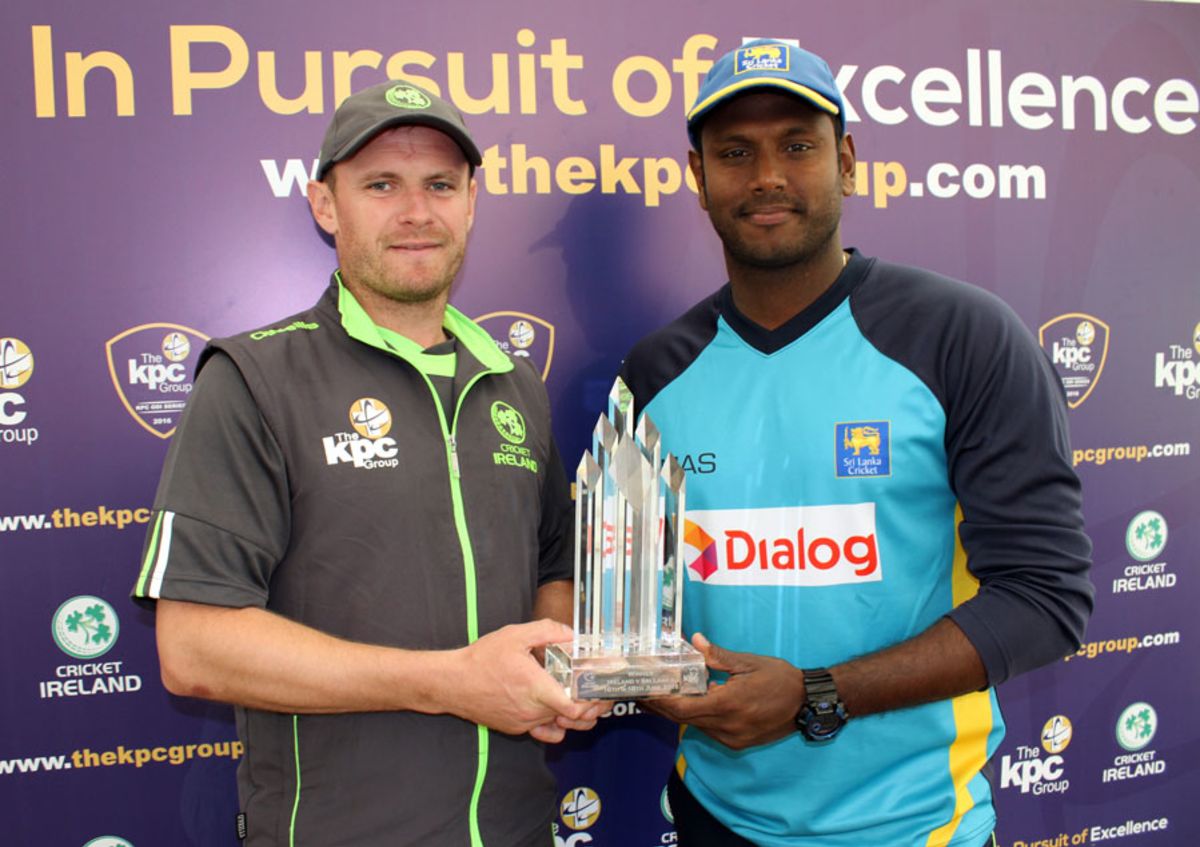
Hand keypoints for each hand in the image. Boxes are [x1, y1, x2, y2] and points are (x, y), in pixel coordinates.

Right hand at [448, 619, 590, 740]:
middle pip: (573, 718)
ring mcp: (524, 722)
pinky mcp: (516, 728)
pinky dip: (556, 725)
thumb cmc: (481, 659)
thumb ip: (547, 631)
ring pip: (560, 725)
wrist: (452, 683)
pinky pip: (544, 731)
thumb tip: (572, 635)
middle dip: (591, 706)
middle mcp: (532, 710)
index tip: (599, 690)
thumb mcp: (514, 635)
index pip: (573, 708)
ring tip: (583, 699)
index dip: (591, 702)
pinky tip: (558, 711)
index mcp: (535, 687)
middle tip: (600, 692)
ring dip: (575, 715)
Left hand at [643, 633, 805, 749]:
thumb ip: (718, 656)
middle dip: (661, 706)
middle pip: (683, 719)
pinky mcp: (737, 742)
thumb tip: (695, 640)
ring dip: (677, 711)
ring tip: (659, 695)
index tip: (643, 690)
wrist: (807, 703)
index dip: (660, 701)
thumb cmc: (780, 679)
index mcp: (728, 704)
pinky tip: (689, 702)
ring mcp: (732, 737)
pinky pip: (708, 729)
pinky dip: (695, 716)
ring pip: (694, 725)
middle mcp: (727, 726)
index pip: (682, 708)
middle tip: (641, 692)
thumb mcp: (748, 663)